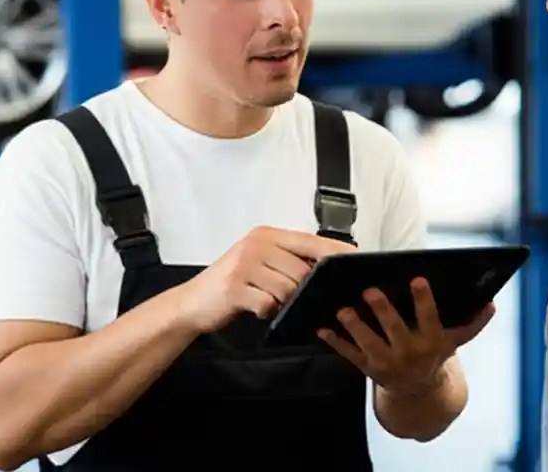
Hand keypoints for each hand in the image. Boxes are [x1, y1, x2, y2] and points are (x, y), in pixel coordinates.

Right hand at [179, 226, 356, 333]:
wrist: (192, 302)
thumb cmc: (231, 284)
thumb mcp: (259, 262)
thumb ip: (288, 260)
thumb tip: (326, 267)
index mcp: (266, 235)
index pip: (310, 241)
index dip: (335, 251)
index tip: (355, 258)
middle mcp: (257, 245)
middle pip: (302, 269)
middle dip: (302, 288)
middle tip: (291, 296)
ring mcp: (245, 265)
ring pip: (288, 288)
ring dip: (281, 302)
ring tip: (266, 299)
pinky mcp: (236, 287)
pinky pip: (268, 304)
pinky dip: (265, 311)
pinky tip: (254, 307)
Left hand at [318, 277, 494, 396]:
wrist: (418, 390)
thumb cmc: (436, 352)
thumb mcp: (456, 339)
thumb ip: (473, 322)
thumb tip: (492, 302)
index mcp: (432, 341)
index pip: (429, 317)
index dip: (424, 299)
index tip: (417, 278)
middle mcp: (410, 353)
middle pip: (395, 329)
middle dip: (383, 311)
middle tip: (370, 291)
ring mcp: (387, 362)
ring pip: (368, 343)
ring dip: (355, 327)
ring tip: (343, 310)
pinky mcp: (367, 367)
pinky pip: (349, 355)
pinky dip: (335, 342)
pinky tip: (322, 328)